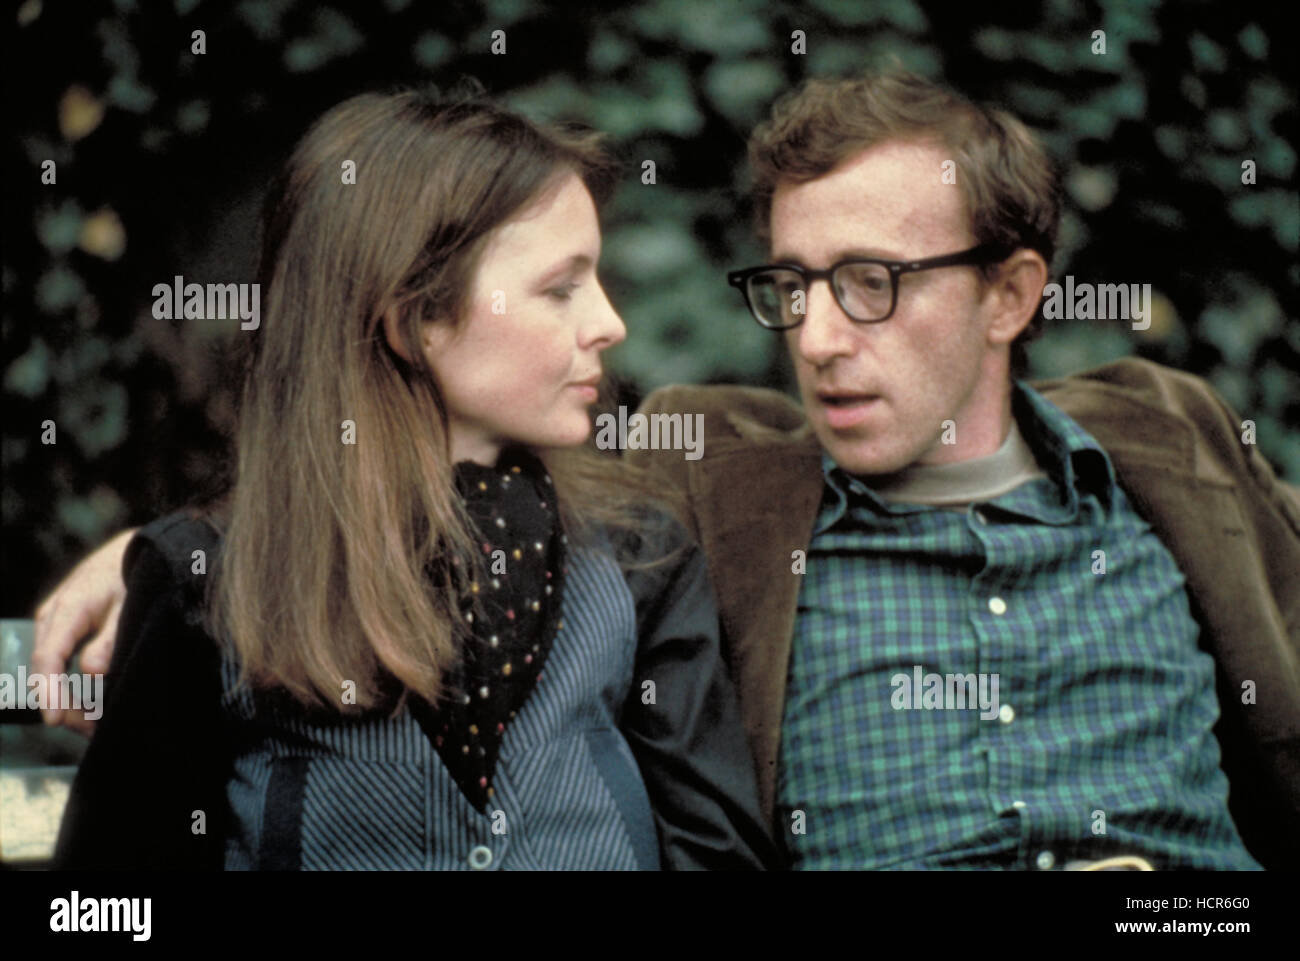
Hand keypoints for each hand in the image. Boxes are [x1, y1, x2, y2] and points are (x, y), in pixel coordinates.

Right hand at [32, 527, 136, 734]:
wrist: (137, 552)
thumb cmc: (133, 577)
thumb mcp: (129, 604)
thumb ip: (111, 638)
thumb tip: (92, 671)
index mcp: (68, 609)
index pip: (48, 657)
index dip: (50, 691)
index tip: (56, 718)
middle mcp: (53, 618)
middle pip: (47, 670)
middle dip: (66, 704)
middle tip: (92, 730)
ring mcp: (55, 623)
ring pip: (53, 669)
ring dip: (71, 698)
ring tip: (96, 724)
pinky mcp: (63, 629)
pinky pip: (60, 662)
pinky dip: (73, 685)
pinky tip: (93, 704)